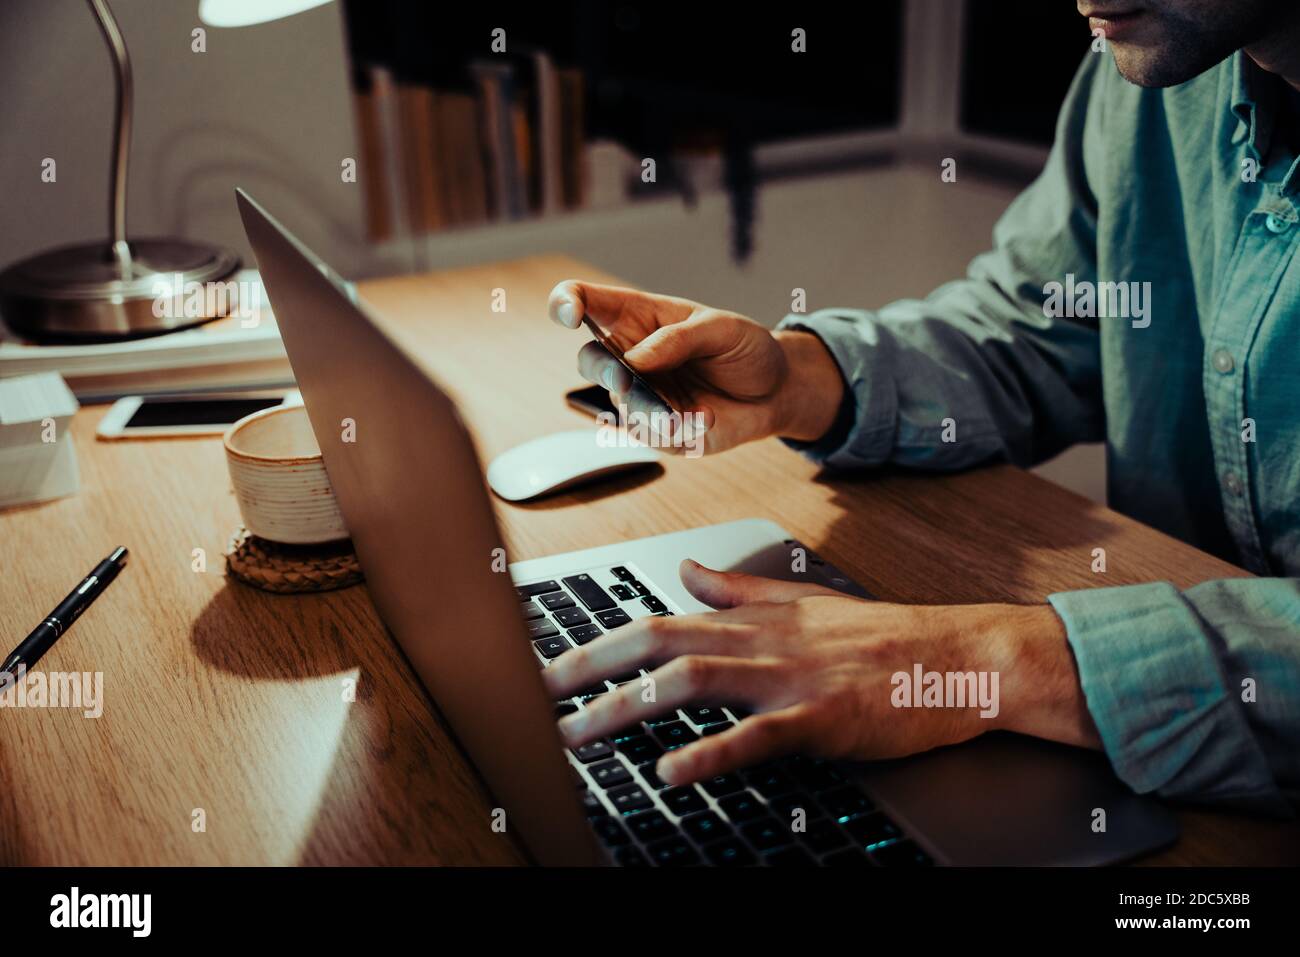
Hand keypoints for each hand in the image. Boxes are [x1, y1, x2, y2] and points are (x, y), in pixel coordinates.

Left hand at [542, 560, 1098, 786]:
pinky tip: (673, 771)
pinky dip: (712, 752)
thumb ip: (738, 587)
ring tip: (576, 735)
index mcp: (754, 618)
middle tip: (535, 696)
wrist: (960, 655)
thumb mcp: (803, 603)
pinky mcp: (822, 716)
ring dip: (626, 707)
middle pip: (659, 644)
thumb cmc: (885, 637)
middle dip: (589, 668)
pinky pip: (758, 736)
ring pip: (693, 681)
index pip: (659, 622)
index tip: (549, 661)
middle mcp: (761, 640)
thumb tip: (685, 569)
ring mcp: (789, 677)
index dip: (598, 640)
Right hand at [547, 280, 844, 452]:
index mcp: (638, 317)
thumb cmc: (744, 349)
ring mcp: (641, 395)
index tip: (571, 313)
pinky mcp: (658, 430)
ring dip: (646, 409)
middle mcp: (631, 356)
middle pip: (591, 361)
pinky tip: (704, 419)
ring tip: (685, 412)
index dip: (567, 303)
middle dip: (603, 370)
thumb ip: (678, 339)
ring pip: (619, 405)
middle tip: (625, 378)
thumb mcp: (722, 329)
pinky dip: (676, 429)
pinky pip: (650, 434)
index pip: (586, 302)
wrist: (776, 391)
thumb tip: (636, 360)